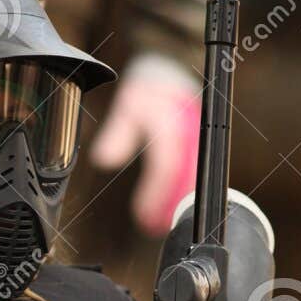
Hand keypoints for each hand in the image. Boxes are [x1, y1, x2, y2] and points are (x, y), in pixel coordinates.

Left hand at [89, 54, 200, 236]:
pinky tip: (167, 210)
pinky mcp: (197, 149)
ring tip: (158, 225)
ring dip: (177, 205)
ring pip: (192, 181)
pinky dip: (181, 196)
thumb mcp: (129, 105)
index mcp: (173, 125)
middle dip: (171, 207)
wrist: (171, 73)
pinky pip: (192, 177)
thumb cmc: (149, 90)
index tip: (143, 214)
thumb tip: (103, 159)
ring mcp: (196, 143)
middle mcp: (189, 136)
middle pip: (184, 180)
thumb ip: (118, 132)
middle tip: (153, 227)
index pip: (166, 166)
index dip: (156, 193)